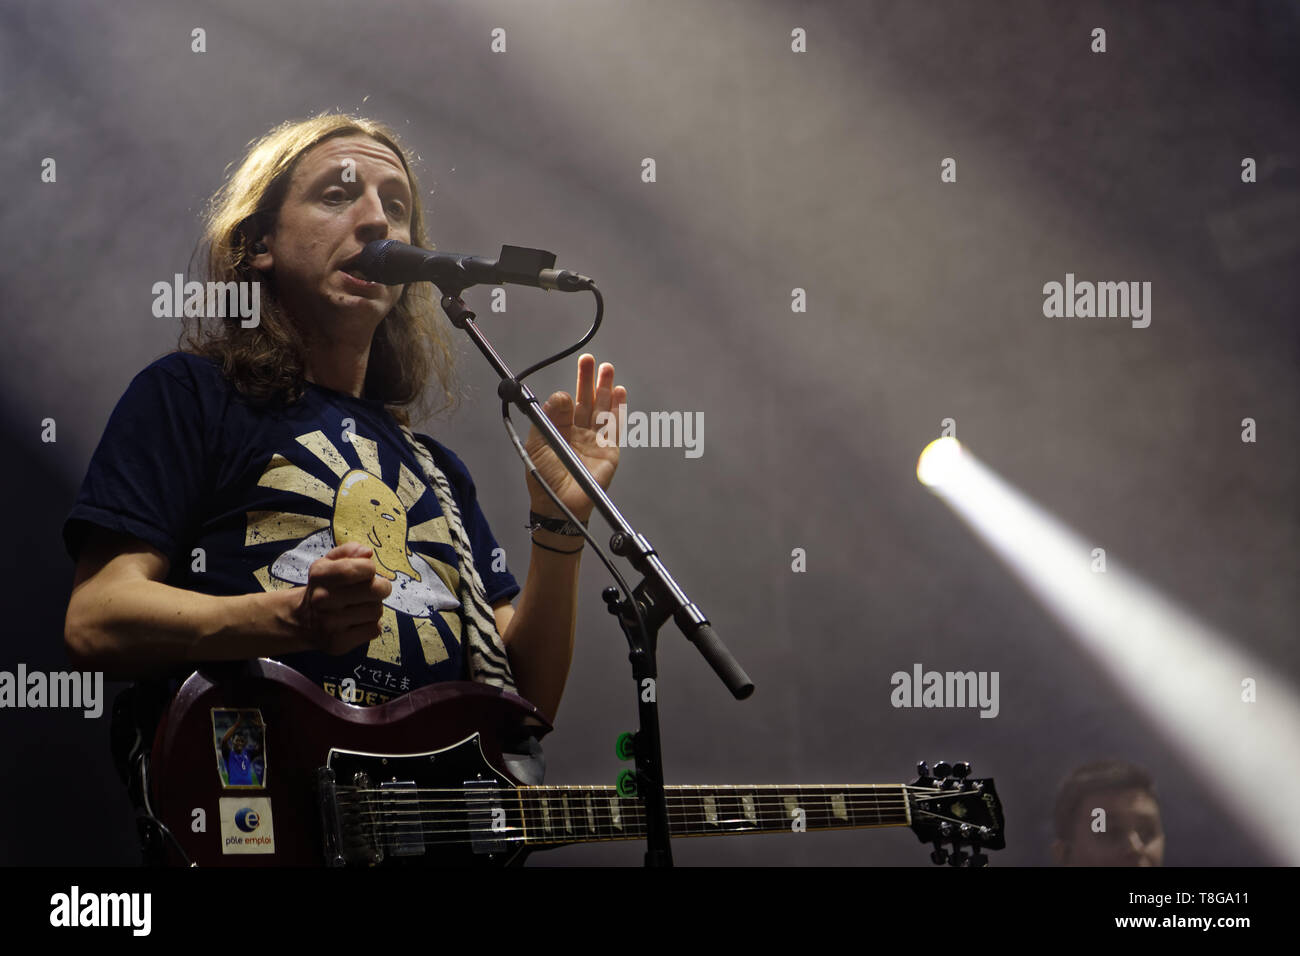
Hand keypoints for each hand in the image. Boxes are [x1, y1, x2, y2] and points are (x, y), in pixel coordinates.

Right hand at [293, 542, 392, 654]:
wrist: (301, 621)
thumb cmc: (323, 587)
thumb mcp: (329, 563)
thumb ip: (348, 551)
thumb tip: (367, 553)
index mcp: (321, 575)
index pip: (364, 568)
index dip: (371, 568)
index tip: (366, 571)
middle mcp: (322, 599)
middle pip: (376, 591)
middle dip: (380, 588)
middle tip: (371, 589)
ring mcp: (330, 624)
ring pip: (376, 611)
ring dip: (374, 607)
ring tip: (360, 606)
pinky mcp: (338, 643)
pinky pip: (374, 630)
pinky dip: (371, 625)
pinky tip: (358, 621)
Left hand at [525, 353, 626, 522]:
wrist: (559, 505)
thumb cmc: (544, 478)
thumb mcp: (538, 446)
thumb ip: (548, 420)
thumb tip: (559, 396)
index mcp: (558, 429)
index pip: (564, 404)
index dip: (566, 394)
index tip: (564, 393)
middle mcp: (577, 431)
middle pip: (584, 400)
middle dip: (587, 380)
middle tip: (589, 360)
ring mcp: (594, 439)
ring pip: (600, 408)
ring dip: (604, 388)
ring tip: (607, 368)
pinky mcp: (609, 450)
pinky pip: (614, 425)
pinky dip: (617, 408)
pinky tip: (619, 391)